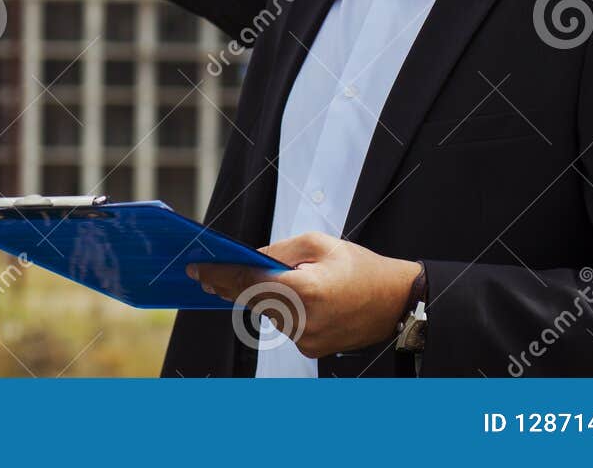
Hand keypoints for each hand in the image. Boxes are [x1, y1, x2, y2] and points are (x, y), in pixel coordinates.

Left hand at [188, 232, 422, 358]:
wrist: (396, 301)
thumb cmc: (359, 267)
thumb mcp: (319, 244)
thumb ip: (279, 251)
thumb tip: (248, 259)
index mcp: (306, 290)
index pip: (249, 283)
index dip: (220, 275)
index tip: (197, 269)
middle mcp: (304, 321)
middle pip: (253, 300)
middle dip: (233, 284)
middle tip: (210, 273)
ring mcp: (307, 339)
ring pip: (268, 313)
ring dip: (262, 296)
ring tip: (271, 279)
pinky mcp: (311, 348)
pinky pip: (284, 324)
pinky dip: (281, 309)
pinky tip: (292, 297)